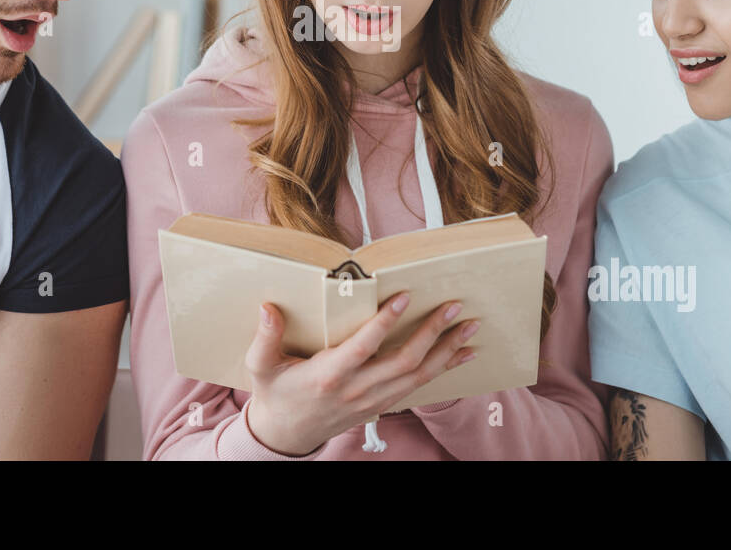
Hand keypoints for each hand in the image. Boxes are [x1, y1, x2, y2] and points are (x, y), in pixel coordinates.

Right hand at [243, 291, 479, 455]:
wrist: (287, 434)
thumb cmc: (276, 394)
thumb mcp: (261, 366)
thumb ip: (265, 337)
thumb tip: (268, 308)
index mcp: (328, 376)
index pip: (363, 347)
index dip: (385, 323)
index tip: (405, 297)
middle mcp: (357, 389)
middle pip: (403, 361)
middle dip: (432, 334)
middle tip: (453, 307)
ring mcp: (373, 400)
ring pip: (418, 376)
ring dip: (446, 351)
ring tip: (469, 327)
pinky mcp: (382, 404)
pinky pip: (419, 386)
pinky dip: (443, 369)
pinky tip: (461, 354)